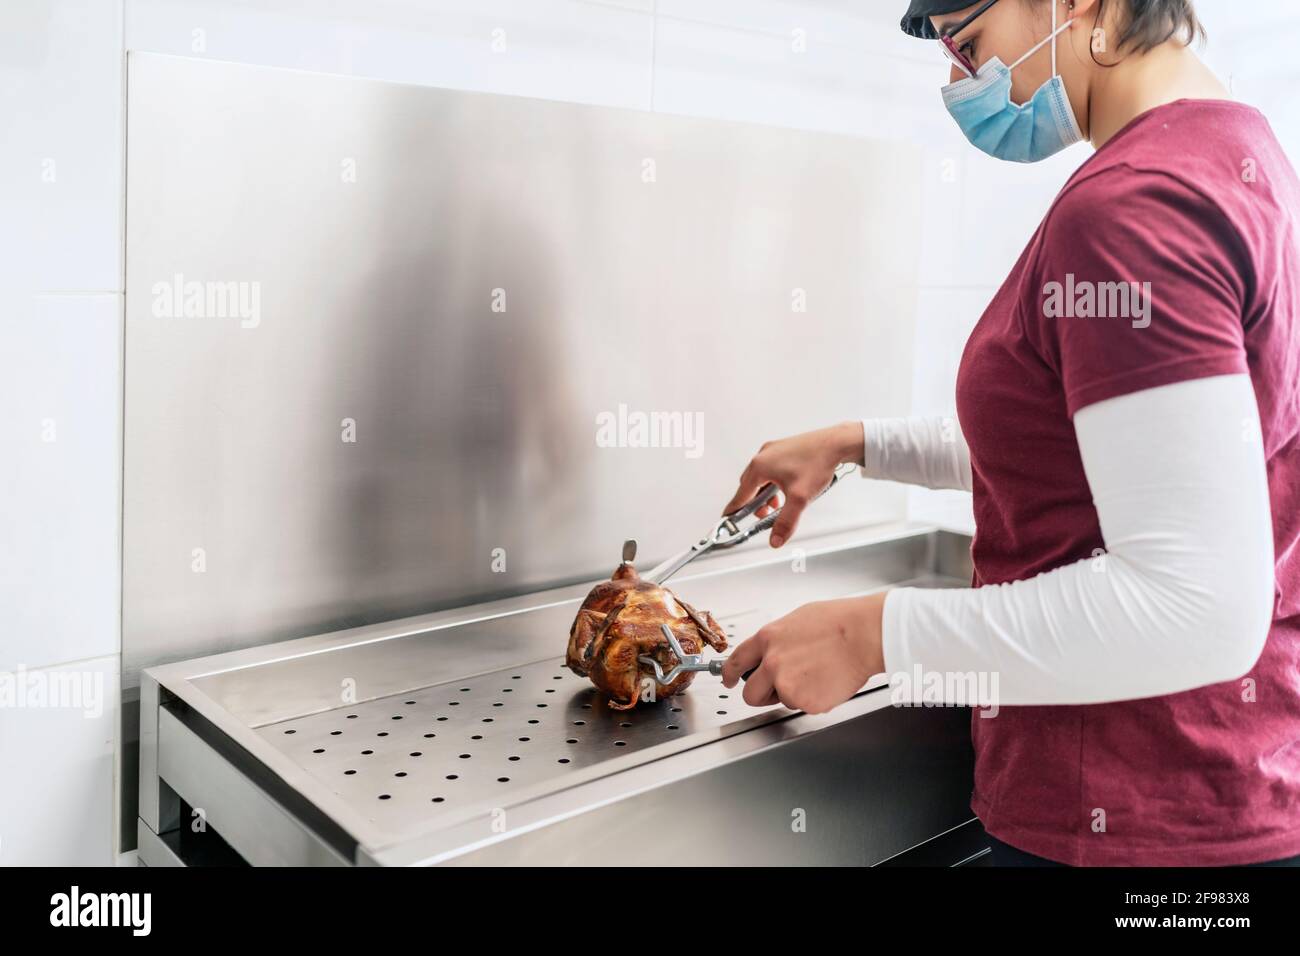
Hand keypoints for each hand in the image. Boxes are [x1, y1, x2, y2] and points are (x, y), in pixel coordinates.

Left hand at [721, 592, 887, 713]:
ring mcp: (787, 683)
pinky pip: (803, 706)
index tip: (729, 680)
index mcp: (768, 638)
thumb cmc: (839, 622)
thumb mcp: (797, 620)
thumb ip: (778, 639)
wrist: (863, 635)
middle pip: (750, 693)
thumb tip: (772, 649)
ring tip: (816, 675)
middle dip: (761, 695)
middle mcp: (772, 662)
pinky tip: (827, 682)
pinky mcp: (805, 701)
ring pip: (781, 700)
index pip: (736, 661)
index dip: (729, 675)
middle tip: (779, 689)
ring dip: (793, 694)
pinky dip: (814, 700)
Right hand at [723, 421, 863, 547]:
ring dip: (767, 493)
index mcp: (760, 466)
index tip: (728, 518)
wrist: (836, 443)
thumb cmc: (817, 463)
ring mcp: (773, 450)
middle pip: (750, 486)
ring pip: (762, 477)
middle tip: (768, 515)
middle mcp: (763, 456)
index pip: (741, 494)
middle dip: (757, 503)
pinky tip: (788, 488)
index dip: (735, 509)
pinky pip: (771, 469)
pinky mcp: (783, 449)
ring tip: (781, 503)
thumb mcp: (800, 498)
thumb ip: (786, 522)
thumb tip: (776, 538)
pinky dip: (775, 482)